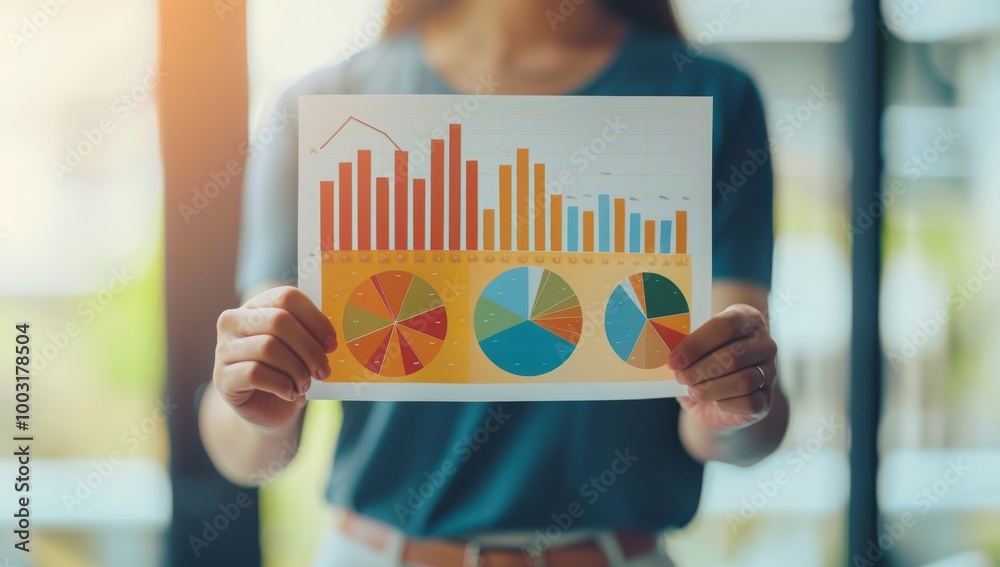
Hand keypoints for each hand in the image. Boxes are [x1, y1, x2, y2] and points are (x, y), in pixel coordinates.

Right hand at [213, 286, 335, 429]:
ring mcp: (223, 349)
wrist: (264, 409)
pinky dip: (282, 385)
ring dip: (297, 370)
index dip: (315, 320)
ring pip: (269, 347)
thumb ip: (311, 335)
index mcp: (256, 306)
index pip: (287, 297)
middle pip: (279, 321)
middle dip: (309, 348)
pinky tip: (289, 393)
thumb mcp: (300, 349)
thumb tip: (329, 340)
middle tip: (322, 370)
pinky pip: (256, 373)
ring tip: (304, 384)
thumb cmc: (286, 373)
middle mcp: (233, 322)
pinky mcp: (222, 377)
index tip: (331, 344)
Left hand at [669, 304, 776, 431]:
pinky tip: (714, 401)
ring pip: (743, 380)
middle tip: (680, 376)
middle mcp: (764, 343)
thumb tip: (668, 352)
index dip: (697, 343)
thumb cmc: (703, 364)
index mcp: (746, 319)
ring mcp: (770, 372)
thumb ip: (685, 346)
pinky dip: (725, 404)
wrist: (718, 399)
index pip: (726, 325)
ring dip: (710, 388)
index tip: (674, 360)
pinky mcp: (767, 399)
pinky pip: (750, 402)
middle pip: (734, 355)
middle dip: (700, 369)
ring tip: (693, 390)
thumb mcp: (693, 350)